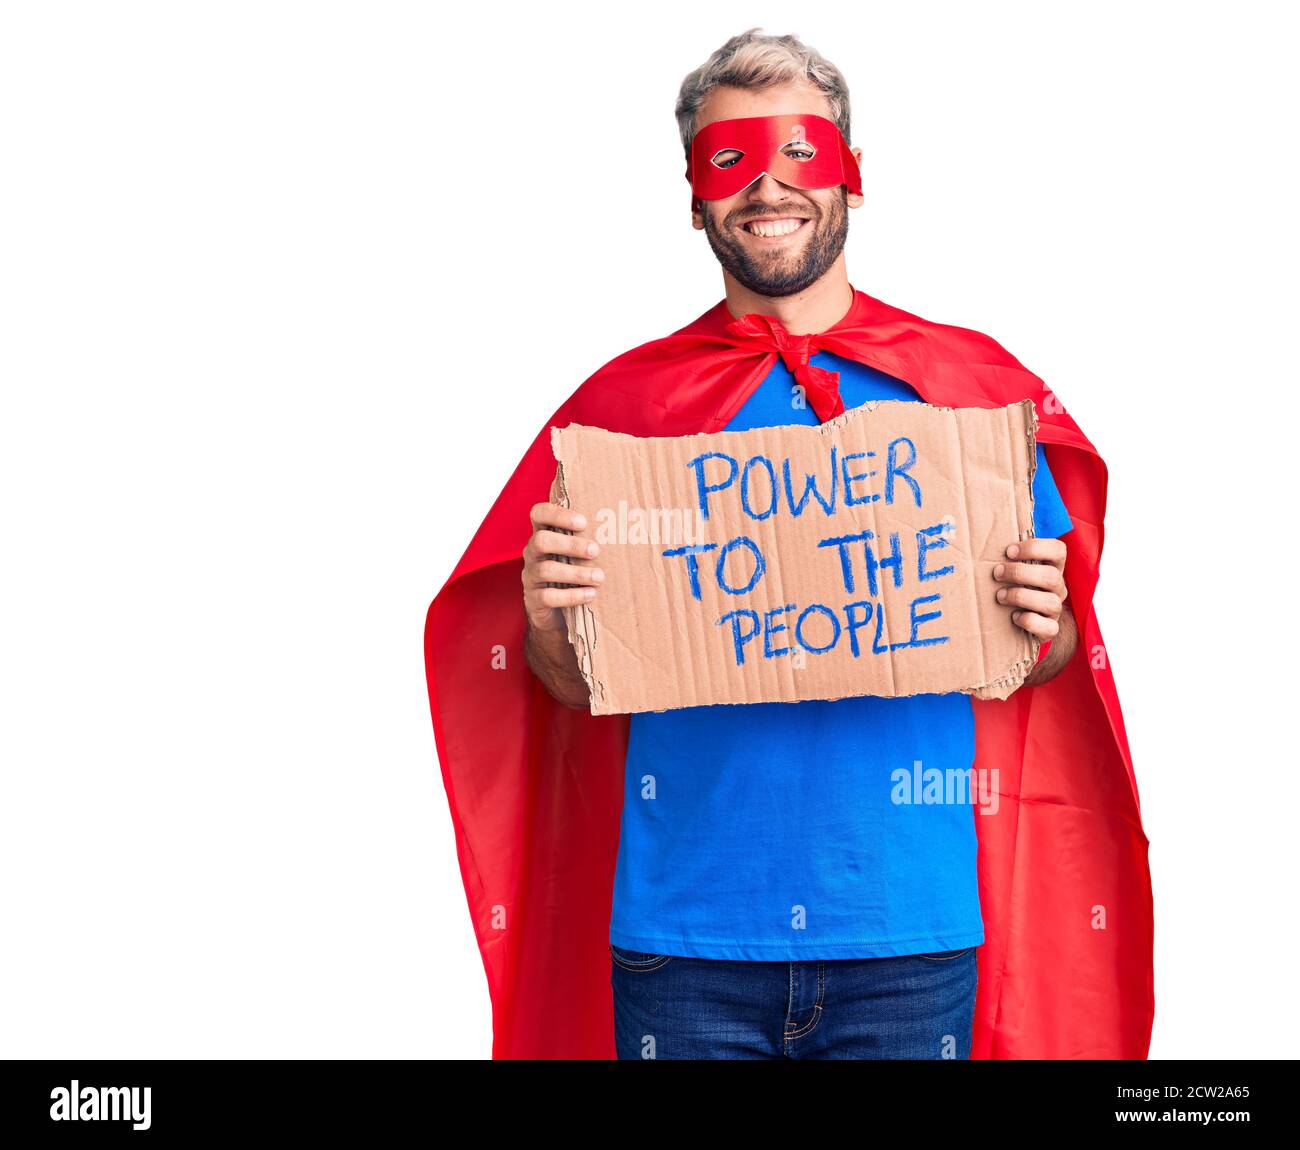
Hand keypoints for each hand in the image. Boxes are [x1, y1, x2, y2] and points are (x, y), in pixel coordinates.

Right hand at [522, 502, 604, 632]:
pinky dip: (571, 595)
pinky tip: (590, 594)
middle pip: (541, 540)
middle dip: (570, 545)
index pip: (538, 514)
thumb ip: (588, 542)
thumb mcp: (576, 556)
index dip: (557, 514)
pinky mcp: (533, 599)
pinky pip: (548, 596)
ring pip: (546, 569)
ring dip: (576, 573)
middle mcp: (532, 553)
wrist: (556, 614)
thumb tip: (623, 532)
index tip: (583, 523)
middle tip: (595, 551)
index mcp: (543, 535)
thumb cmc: (572, 575)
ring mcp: (530, 576)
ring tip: (599, 577)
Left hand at [993, 538, 1067, 639]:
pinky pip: (1049, 628)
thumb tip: (979, 537)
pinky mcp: (1050, 628)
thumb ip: (1007, 555)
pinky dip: (1029, 621)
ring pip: (1050, 602)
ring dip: (1020, 596)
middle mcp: (1058, 587)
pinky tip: (1014, 617)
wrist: (1021, 620)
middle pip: (1051, 576)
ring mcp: (1055, 609)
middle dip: (1020, 573)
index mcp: (1052, 567)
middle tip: (997, 573)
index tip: (1009, 551)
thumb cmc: (1013, 586)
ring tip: (1000, 596)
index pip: (1058, 550)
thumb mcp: (1013, 568)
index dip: (1035, 548)